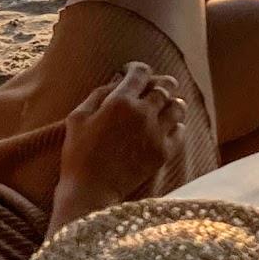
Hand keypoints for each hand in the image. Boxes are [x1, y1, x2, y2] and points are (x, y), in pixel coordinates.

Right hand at [49, 64, 188, 236]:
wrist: (90, 190)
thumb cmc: (78, 153)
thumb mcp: (77, 117)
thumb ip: (98, 94)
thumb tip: (116, 82)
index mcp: (120, 101)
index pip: (141, 72)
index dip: (137, 69)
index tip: (131, 73)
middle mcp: (143, 113)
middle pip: (165, 86)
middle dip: (158, 83)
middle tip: (153, 88)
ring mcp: (156, 133)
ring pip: (177, 107)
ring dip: (171, 103)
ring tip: (163, 107)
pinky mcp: (163, 152)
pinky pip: (181, 131)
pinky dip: (175, 126)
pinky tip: (166, 128)